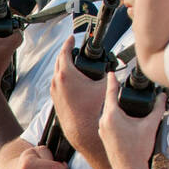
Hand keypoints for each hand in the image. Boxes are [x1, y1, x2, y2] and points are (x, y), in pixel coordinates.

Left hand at [50, 38, 105, 153]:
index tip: (73, 38)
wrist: (82, 130)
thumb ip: (108, 74)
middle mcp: (57, 81)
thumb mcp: (103, 86)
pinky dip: (63, 77)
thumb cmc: (92, 110)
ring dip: (64, 65)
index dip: (69, 42)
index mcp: (66, 74)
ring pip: (57, 72)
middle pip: (60, 60)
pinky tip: (72, 79)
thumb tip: (113, 68)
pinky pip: (57, 82)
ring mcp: (54, 91)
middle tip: (74, 48)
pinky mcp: (55, 99)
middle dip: (67, 52)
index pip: (65, 51)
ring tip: (74, 62)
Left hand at [99, 74, 167, 168]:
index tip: (111, 72)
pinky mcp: (104, 137)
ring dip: (113, 105)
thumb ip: (157, 108)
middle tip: (119, 83)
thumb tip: (162, 97)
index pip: (110, 92)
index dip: (112, 80)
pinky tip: (121, 116)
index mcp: (111, 116)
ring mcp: (102, 130)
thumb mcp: (150, 126)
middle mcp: (103, 122)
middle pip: (108, 101)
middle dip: (114, 92)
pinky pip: (107, 121)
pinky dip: (113, 115)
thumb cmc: (137, 151)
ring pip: (107, 112)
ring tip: (121, 98)